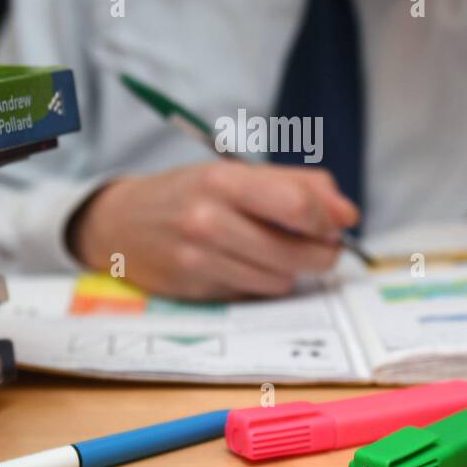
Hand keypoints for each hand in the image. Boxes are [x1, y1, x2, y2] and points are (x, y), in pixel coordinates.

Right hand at [68, 162, 359, 299]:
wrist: (119, 224)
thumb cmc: (187, 193)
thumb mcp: (234, 173)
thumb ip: (295, 185)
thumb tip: (347, 214)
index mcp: (223, 181)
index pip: (297, 206)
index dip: (329, 219)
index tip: (338, 222)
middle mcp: (209, 220)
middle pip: (298, 250)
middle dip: (322, 251)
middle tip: (322, 244)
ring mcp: (200, 259)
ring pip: (281, 278)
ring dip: (290, 269)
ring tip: (273, 250)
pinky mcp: (196, 290)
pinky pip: (255, 292)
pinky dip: (261, 281)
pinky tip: (244, 264)